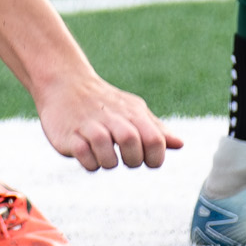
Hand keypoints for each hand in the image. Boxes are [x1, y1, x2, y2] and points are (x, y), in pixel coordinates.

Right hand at [36, 69, 183, 171]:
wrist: (65, 83)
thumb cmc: (105, 103)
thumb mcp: (132, 111)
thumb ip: (155, 129)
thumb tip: (180, 144)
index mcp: (132, 114)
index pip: (155, 141)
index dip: (155, 157)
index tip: (145, 159)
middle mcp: (112, 119)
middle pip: (132, 144)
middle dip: (132, 160)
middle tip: (124, 157)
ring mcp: (89, 127)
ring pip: (107, 156)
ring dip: (109, 162)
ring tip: (104, 155)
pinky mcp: (69, 136)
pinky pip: (84, 157)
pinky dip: (90, 162)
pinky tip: (87, 153)